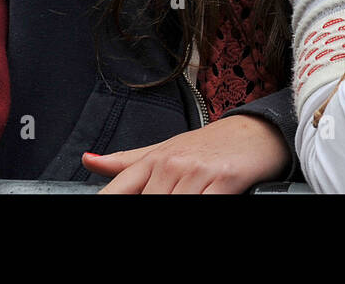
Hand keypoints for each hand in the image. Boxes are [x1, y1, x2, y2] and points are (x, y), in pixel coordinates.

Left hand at [81, 115, 288, 193]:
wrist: (255, 131)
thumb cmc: (209, 144)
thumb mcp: (165, 149)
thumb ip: (126, 161)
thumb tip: (88, 160)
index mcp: (152, 159)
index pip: (117, 191)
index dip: (106, 203)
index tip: (94, 213)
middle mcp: (171, 164)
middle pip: (146, 205)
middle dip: (149, 211)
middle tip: (162, 202)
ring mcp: (197, 172)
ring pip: (171, 206)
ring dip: (175, 207)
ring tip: (181, 201)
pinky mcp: (224, 180)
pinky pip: (204, 208)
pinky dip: (199, 209)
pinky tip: (199, 205)